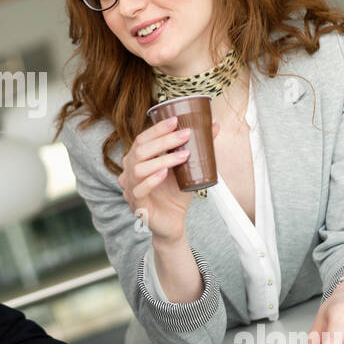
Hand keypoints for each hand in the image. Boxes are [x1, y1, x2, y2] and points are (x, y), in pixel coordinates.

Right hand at [118, 116, 219, 243]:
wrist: (173, 223)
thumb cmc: (175, 194)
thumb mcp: (186, 168)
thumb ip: (196, 148)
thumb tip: (214, 126)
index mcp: (137, 160)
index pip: (142, 139)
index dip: (157, 129)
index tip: (176, 120)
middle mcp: (129, 172)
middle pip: (140, 150)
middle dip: (164, 140)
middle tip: (185, 134)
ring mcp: (130, 188)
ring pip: (139, 169)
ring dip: (162, 159)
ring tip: (183, 155)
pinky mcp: (137, 205)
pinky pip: (139, 190)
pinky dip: (152, 180)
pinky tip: (165, 174)